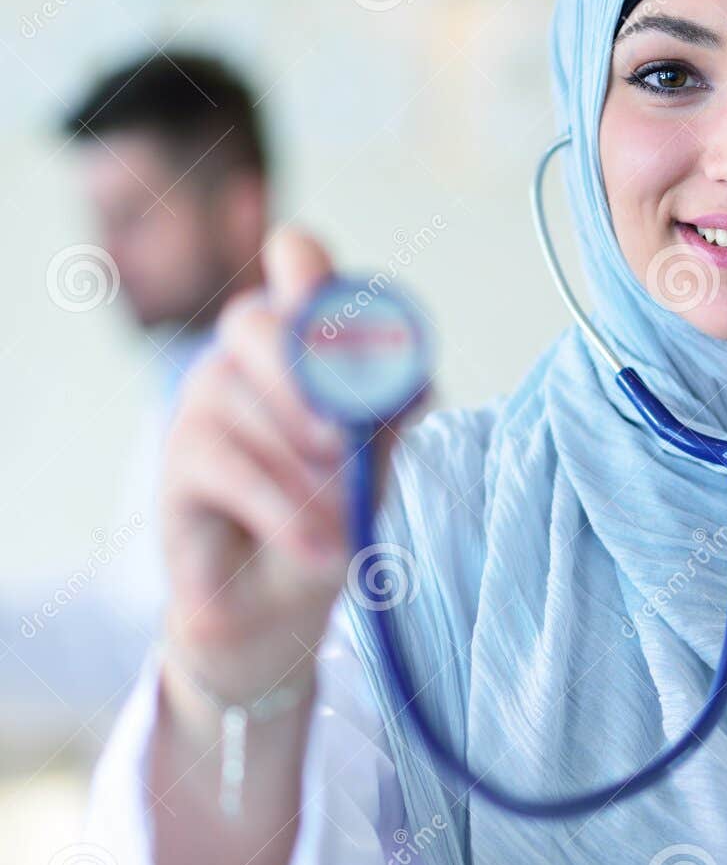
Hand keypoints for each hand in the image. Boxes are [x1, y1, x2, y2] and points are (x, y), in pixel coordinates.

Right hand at [161, 227, 353, 704]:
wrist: (282, 603)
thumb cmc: (333, 514)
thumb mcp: (379, 460)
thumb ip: (391, 414)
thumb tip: (410, 379)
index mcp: (301, 337)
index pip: (295, 262)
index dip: (308, 271)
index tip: (339, 313)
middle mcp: (243, 357)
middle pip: (253, 322)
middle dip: (304, 379)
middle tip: (344, 440)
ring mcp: (201, 402)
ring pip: (243, 404)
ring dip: (304, 470)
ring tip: (339, 520)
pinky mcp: (177, 461)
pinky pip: (227, 465)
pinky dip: (282, 508)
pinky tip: (317, 546)